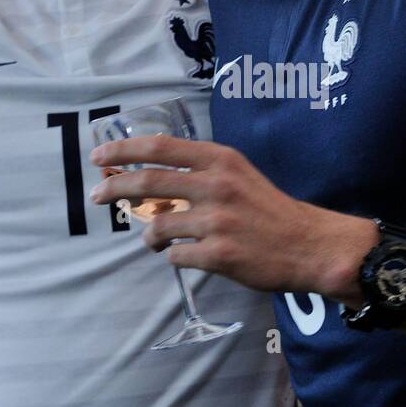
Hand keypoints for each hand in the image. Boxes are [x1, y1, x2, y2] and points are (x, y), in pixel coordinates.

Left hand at [89, 137, 375, 298]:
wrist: (309, 246)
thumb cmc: (271, 211)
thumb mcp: (240, 175)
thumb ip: (202, 172)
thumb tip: (154, 178)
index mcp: (221, 160)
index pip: (160, 148)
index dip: (124, 151)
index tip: (99, 157)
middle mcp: (216, 185)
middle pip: (148, 182)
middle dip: (114, 188)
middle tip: (96, 195)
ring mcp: (217, 221)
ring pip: (157, 227)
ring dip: (149, 236)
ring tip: (154, 240)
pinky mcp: (218, 255)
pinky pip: (176, 256)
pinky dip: (174, 257)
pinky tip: (187, 256)